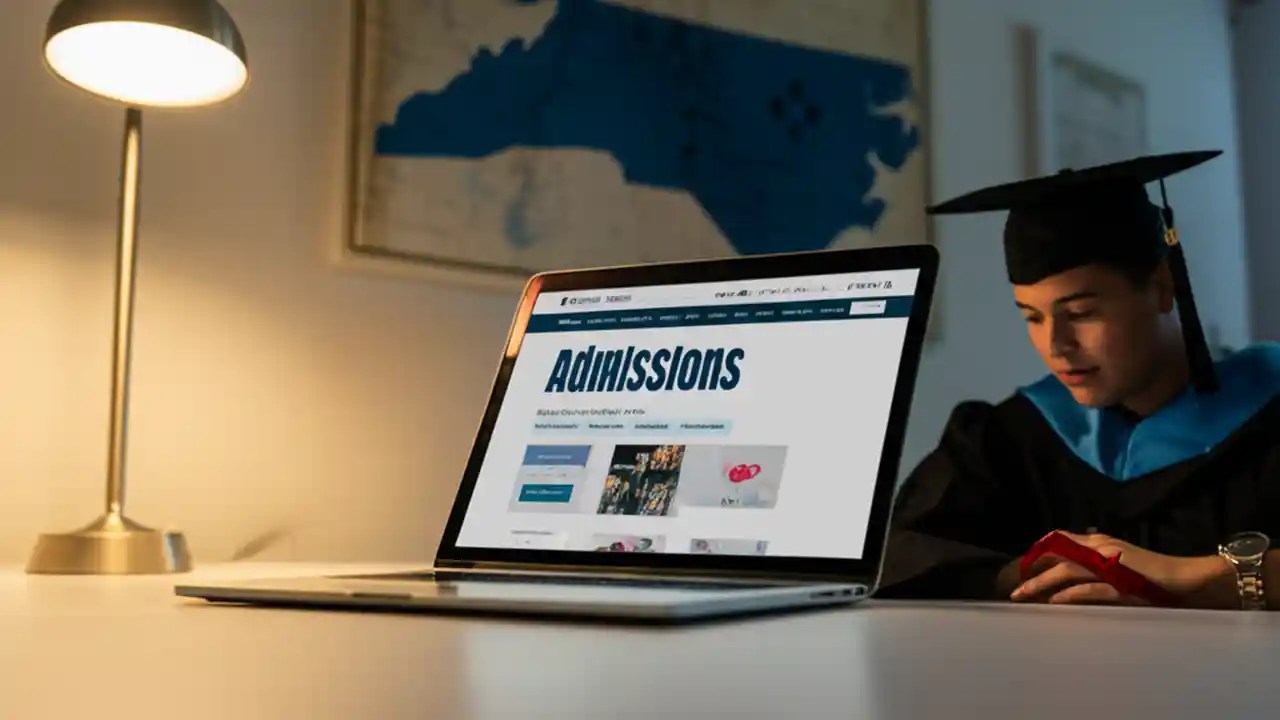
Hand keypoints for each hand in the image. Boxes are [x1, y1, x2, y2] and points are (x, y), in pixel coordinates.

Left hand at [1011, 552, 1150, 605]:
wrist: (1184, 578)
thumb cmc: (1150, 573)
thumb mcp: (1119, 559)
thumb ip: (1095, 556)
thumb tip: (1072, 554)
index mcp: (1099, 542)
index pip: (1060, 540)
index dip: (1038, 552)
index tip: (1021, 568)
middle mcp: (1101, 550)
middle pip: (1058, 556)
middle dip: (1033, 571)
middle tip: (1014, 589)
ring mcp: (1111, 567)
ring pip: (1067, 570)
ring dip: (1042, 583)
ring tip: (1024, 596)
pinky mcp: (1122, 586)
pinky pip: (1090, 589)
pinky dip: (1070, 595)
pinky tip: (1054, 602)